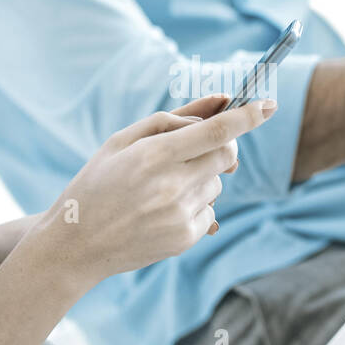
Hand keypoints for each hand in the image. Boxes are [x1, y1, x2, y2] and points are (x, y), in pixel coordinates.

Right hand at [32, 97, 276, 287]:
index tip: (268, 105)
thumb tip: (220, 100)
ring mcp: (180, 215)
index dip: (247, 117)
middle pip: (226, 155)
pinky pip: (211, 211)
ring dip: (202, 177)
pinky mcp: (186, 238)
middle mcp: (171, 185)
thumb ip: (174, 118)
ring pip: (218, 183)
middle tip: (200, 147)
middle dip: (222, 145)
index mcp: (153, 155)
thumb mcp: (124, 141)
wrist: (75, 245)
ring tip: (162, 188)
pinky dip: (196, 204)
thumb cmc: (98, 183)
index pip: (216, 131)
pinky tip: (163, 210)